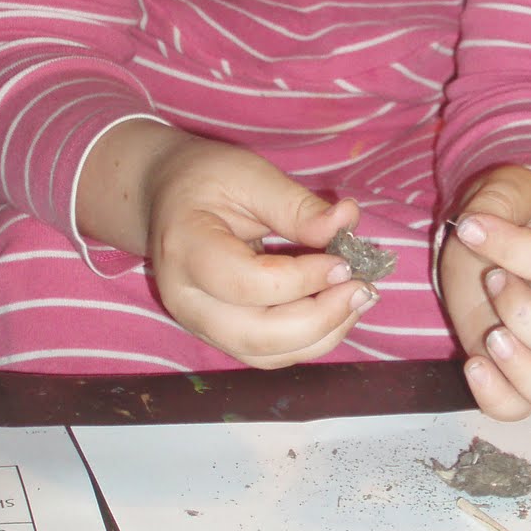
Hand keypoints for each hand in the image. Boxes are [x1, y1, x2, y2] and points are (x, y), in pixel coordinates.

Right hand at [80, 122, 374, 366]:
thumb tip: (347, 221)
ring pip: (266, 354)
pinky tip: (337, 309)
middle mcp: (186, 299)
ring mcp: (200, 324)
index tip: (345, 261)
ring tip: (357, 298)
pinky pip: (269, 353)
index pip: (247, 283)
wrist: (168, 196)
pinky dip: (310, 339)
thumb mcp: (250, 175)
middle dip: (319, 320)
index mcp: (185, 249)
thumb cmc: (207, 179)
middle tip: (363, 290)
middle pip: (255, 335)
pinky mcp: (221, 335)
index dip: (303, 279)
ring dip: (321, 335)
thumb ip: (297, 205)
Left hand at [439, 164, 530, 420]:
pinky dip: (498, 397)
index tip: (472, 227)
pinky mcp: (517, 367)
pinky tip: (474, 365)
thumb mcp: (506, 189)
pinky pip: (522, 407)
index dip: (516, 250)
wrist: (496, 230)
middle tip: (492, 281)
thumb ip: (497, 202)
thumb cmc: (510, 210)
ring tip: (490, 337)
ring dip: (521, 369)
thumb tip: (476, 228)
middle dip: (525, 314)